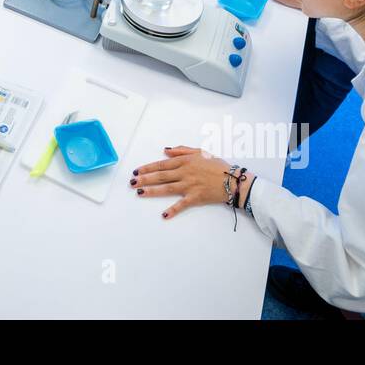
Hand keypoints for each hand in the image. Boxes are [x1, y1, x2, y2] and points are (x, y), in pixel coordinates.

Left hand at [131, 146, 254, 219]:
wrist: (233, 180)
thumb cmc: (217, 165)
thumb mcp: (200, 152)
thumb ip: (181, 150)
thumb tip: (165, 151)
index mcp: (185, 161)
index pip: (162, 164)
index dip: (148, 168)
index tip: (136, 171)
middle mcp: (185, 172)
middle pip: (161, 176)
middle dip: (144, 179)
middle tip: (132, 183)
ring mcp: (190, 185)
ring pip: (167, 188)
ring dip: (152, 191)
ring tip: (139, 193)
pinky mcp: (196, 197)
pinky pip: (182, 204)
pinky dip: (173, 210)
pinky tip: (164, 215)